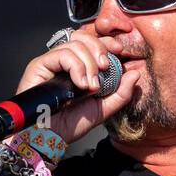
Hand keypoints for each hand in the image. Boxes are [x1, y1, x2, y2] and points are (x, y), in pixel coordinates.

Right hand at [14, 27, 142, 146]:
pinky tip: (80, 84)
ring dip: (88, 64)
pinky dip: (76, 66)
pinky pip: (61, 54)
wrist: (50, 137)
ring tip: (91, 86)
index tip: (119, 51)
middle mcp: (65, 62)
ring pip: (74, 44)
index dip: (107, 42)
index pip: (93, 43)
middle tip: (105, 68)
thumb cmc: (71, 124)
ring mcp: (52, 62)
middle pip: (84, 37)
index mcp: (80, 68)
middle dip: (99, 49)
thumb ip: (121, 93)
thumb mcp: (103, 109)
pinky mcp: (39, 65)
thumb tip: (135, 73)